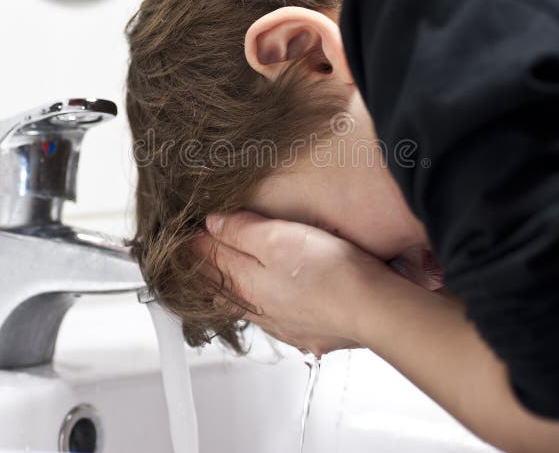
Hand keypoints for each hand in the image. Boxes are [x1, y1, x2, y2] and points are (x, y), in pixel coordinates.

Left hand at [192, 210, 393, 355]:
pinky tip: (274, 307)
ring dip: (234, 292)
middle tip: (195, 259)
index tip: (186, 234)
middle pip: (224, 288)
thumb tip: (212, 226)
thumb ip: (242, 231)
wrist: (373, 309)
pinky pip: (277, 320)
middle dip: (208, 272)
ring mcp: (285, 324)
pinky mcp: (310, 332)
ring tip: (224, 283)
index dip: (198, 243)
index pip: (212, 260)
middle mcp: (261, 308)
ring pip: (249, 307)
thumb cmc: (330, 272)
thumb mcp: (278, 237)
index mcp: (247, 282)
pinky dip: (266, 309)